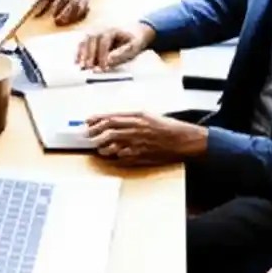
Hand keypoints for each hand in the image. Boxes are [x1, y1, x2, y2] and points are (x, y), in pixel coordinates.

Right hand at [75, 23, 155, 69]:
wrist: (132, 32)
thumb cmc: (133, 41)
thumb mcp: (133, 47)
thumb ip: (122, 53)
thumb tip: (109, 60)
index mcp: (113, 30)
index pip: (104, 41)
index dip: (102, 54)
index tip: (103, 67)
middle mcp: (101, 29)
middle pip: (91, 39)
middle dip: (89, 54)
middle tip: (89, 68)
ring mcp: (94, 32)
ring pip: (84, 41)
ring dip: (81, 54)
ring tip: (81, 66)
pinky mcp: (90, 37)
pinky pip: (81, 43)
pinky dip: (78, 53)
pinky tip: (77, 62)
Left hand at [84, 112, 206, 164]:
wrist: (183, 140)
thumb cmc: (168, 128)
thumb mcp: (149, 116)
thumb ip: (132, 118)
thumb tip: (114, 120)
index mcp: (138, 116)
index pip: (111, 116)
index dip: (97, 119)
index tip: (88, 121)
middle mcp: (136, 128)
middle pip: (108, 129)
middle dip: (95, 132)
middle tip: (88, 134)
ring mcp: (137, 142)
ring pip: (111, 144)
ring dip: (102, 146)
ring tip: (99, 147)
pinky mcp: (140, 155)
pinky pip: (121, 156)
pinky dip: (114, 156)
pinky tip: (112, 156)